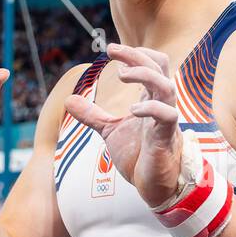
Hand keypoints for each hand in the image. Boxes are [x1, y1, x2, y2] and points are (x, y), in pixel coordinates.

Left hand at [63, 42, 182, 208]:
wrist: (153, 185)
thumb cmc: (139, 156)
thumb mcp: (109, 131)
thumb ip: (92, 115)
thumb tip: (68, 100)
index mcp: (150, 98)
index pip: (152, 63)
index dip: (134, 52)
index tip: (110, 50)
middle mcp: (161, 104)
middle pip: (159, 66)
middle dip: (136, 55)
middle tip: (112, 51)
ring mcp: (166, 119)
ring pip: (166, 86)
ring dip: (144, 75)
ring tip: (122, 76)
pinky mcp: (166, 137)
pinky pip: (167, 115)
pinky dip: (150, 108)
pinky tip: (132, 111)